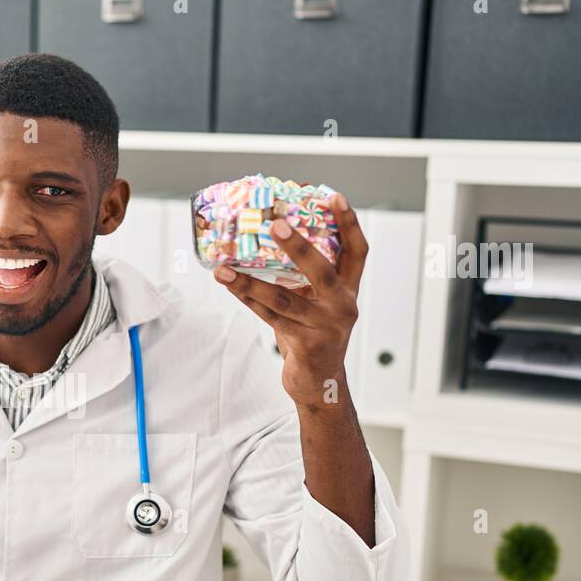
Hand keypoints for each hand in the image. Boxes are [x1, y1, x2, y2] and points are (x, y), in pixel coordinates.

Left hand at [213, 194, 367, 408]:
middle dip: (298, 245)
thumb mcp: (318, 303)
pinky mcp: (305, 345)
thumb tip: (268, 237)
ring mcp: (325, 327)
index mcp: (348, 290)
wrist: (320, 384)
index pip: (357, 251)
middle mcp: (342, 306)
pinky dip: (247, 300)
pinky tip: (229, 286)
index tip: (334, 196)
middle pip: (323, 270)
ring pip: (285, 299)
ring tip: (224, 268)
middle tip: (275, 223)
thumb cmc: (313, 334)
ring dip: (250, 282)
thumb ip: (305, 277)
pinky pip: (269, 317)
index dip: (348, 223)